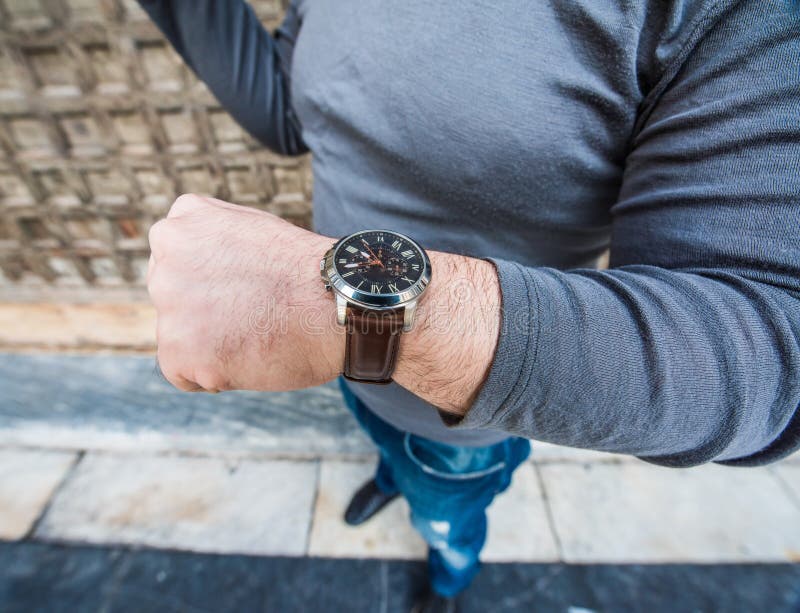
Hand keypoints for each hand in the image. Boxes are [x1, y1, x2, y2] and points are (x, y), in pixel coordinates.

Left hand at [149, 193, 501, 415]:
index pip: (179, 265)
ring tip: (258, 334)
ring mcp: (168, 308)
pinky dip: (215, 375)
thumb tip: (192, 266)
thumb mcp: (251, 230)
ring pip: (181, 338)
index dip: (217, 283)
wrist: (337, 305)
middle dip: (208, 312)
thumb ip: (212, 242)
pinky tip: (250, 357)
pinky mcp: (177, 352)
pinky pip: (185, 374)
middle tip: (256, 314)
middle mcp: (164, 262)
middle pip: (175, 300)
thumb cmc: (307, 272)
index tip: (249, 287)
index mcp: (180, 226)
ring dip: (213, 344)